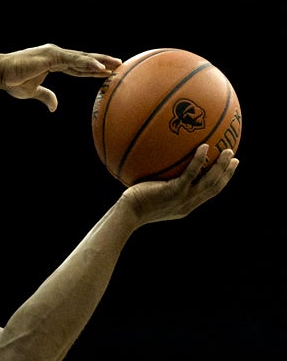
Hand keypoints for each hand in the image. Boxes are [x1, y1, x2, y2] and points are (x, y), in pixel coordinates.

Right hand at [1, 43, 122, 111]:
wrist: (0, 73)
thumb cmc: (12, 81)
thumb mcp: (32, 92)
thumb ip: (46, 96)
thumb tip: (55, 107)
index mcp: (54, 62)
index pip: (77, 66)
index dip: (91, 69)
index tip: (106, 72)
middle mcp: (56, 54)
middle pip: (84, 59)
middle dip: (102, 62)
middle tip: (120, 65)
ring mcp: (55, 53)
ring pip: (82, 57)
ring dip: (101, 61)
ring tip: (117, 65)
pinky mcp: (52, 55)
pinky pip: (73, 60)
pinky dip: (87, 62)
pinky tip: (100, 66)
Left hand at [121, 144, 238, 223]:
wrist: (127, 214)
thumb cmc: (134, 204)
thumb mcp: (152, 196)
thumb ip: (161, 185)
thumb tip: (158, 167)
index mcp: (186, 206)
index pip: (210, 193)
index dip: (222, 180)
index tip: (230, 167)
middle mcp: (188, 204)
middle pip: (215, 187)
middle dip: (227, 172)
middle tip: (234, 157)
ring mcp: (182, 198)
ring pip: (209, 181)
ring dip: (221, 166)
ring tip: (227, 150)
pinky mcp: (173, 191)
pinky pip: (190, 174)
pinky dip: (199, 160)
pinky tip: (204, 146)